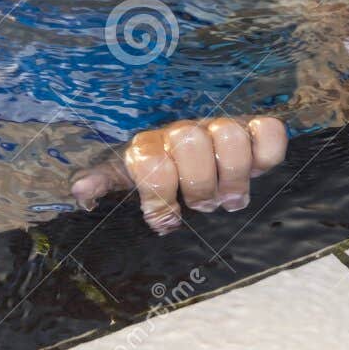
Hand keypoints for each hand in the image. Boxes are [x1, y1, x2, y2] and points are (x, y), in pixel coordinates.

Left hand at [69, 116, 287, 233]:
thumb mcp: (125, 180)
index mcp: (150, 144)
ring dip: (232, 173)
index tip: (166, 220)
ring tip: (229, 200)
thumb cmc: (157, 178)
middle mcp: (185, 132)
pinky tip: (258, 174)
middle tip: (202, 206)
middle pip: (189, 140)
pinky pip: (269, 130)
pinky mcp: (254, 132)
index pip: (148, 158)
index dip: (157, 194)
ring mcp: (220, 129)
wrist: (192, 165)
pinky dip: (268, 153)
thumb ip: (103, 181)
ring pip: (229, 132)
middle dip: (197, 182)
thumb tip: (79, 189)